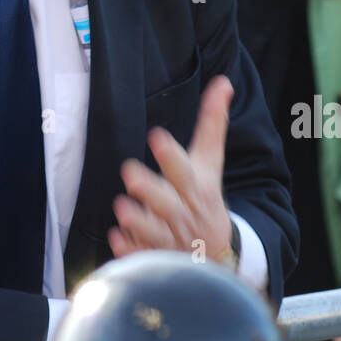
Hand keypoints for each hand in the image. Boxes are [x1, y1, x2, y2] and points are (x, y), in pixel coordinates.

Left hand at [108, 74, 234, 263]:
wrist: (213, 255)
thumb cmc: (205, 198)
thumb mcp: (210, 163)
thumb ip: (212, 125)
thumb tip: (223, 82)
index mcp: (195, 188)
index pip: (184, 169)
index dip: (171, 155)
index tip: (156, 136)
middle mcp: (182, 213)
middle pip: (167, 202)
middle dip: (151, 190)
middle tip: (129, 174)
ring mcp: (169, 238)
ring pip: (153, 231)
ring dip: (138, 221)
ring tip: (122, 209)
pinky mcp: (154, 258)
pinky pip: (140, 257)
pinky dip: (129, 250)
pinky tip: (117, 239)